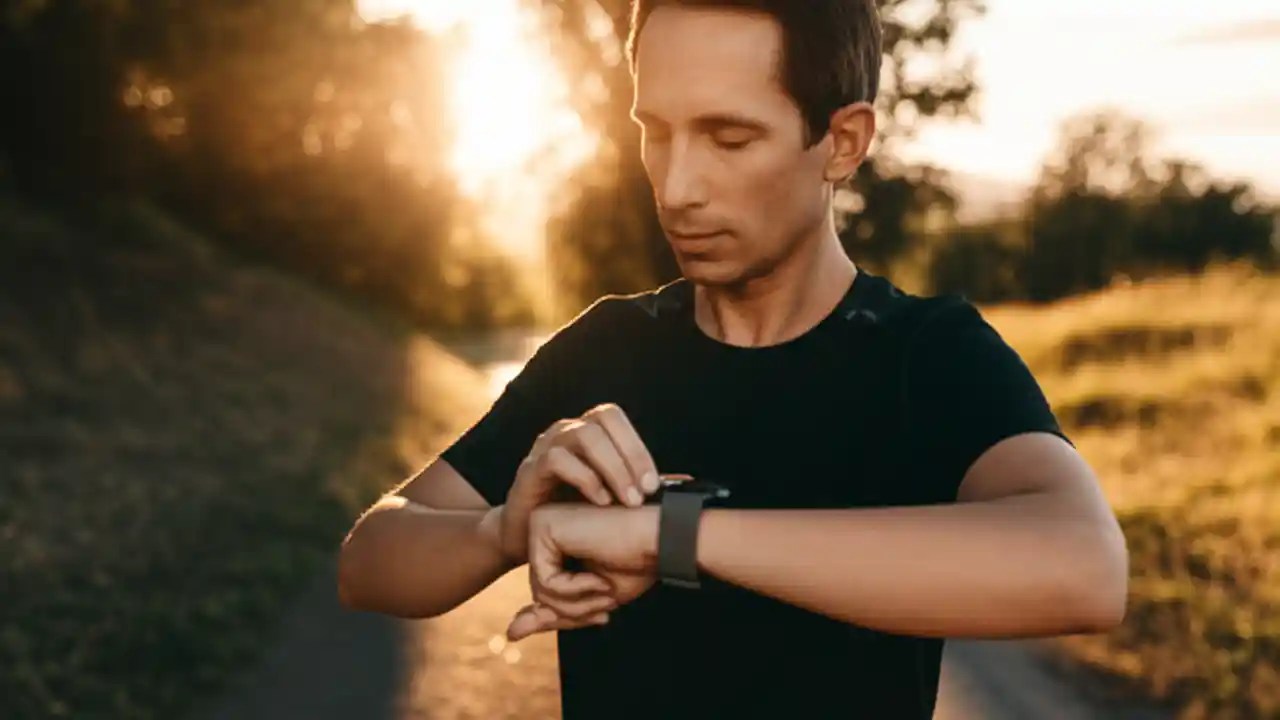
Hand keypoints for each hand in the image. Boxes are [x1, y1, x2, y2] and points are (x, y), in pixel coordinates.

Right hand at [498, 403, 661, 565]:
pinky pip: (558, 460)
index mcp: (587, 431)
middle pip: (602, 419)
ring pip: (583, 435)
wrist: (528, 538)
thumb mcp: (611, 497)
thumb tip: (685, 484)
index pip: (615, 419)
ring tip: (626, 500)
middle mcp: (566, 430)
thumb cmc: (572, 514)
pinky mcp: (530, 469)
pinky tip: (600, 502)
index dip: (638, 447)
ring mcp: (545, 446)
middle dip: (630, 455)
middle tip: (645, 492)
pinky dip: (585, 479)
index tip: (655, 485)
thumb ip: (640, 486)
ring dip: (612, 468)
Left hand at [506, 503, 660, 640]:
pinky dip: (575, 590)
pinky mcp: (544, 527)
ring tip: (605, 588)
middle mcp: (544, 528)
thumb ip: (552, 613)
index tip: (604, 609)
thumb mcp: (590, 598)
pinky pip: (546, 581)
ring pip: (539, 590)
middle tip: (606, 599)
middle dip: (574, 609)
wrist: (663, 538)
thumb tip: (510, 632)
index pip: (546, 593)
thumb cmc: (637, 563)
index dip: (575, 611)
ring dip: (577, 603)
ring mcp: (541, 524)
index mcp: (557, 541)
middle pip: (539, 592)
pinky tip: (598, 575)